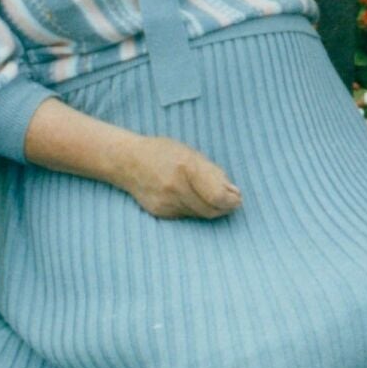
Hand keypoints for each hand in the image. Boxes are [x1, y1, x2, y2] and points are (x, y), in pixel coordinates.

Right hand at [117, 135, 241, 219]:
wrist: (128, 162)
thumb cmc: (164, 152)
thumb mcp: (192, 154)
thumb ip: (213, 173)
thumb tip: (233, 192)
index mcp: (186, 167)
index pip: (217, 196)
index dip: (231, 200)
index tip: (237, 198)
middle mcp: (175, 188)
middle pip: (211, 209)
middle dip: (225, 207)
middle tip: (232, 201)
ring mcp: (166, 203)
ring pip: (200, 214)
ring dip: (211, 208)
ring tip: (212, 196)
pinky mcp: (160, 213)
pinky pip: (186, 215)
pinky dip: (195, 208)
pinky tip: (192, 197)